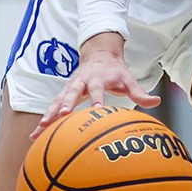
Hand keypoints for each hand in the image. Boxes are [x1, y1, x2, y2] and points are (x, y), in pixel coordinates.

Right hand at [35, 32, 160, 134]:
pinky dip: (45, 120)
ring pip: (57, 101)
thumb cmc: (115, 71)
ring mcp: (70, 87)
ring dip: (49, 114)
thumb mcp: (129, 79)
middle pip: (72, 92)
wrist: (99, 55)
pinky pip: (52, 108)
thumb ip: (140, 92)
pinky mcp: (63, 94)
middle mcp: (81, 82)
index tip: (97, 110)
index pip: (98, 89)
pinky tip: (35, 135)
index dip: (97, 99)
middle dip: (67, 103)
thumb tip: (156, 101)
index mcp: (98, 78)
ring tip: (40, 129)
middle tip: (63, 115)